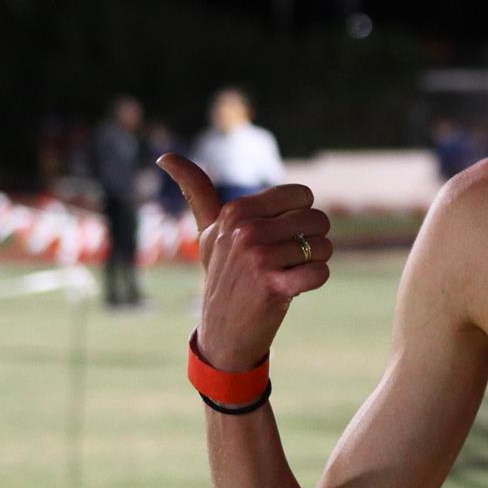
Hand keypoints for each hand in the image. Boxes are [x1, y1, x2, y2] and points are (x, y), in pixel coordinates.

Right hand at [159, 154, 332, 372]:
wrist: (222, 332)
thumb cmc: (223, 275)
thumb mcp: (209, 232)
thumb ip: (196, 190)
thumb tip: (165, 155)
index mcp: (235, 212)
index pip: (302, 195)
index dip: (300, 217)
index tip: (279, 236)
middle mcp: (245, 231)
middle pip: (318, 219)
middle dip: (312, 241)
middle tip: (286, 260)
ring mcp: (257, 259)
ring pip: (322, 246)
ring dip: (313, 263)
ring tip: (286, 274)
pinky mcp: (272, 287)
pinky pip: (320, 272)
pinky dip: (315, 281)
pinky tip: (292, 288)